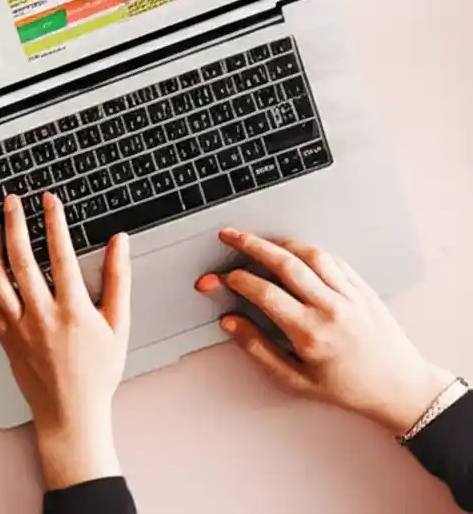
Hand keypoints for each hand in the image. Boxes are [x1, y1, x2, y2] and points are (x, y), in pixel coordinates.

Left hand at [0, 193, 131, 489]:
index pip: (60, 254)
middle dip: (15, 223)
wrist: (71, 413)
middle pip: (21, 259)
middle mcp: (42, 316)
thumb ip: (119, 279)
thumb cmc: (98, 372)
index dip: (53, 222)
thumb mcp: (119, 325)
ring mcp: (18, 327)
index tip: (48, 200)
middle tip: (12, 201)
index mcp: (73, 311)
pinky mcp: (3, 337)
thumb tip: (120, 243)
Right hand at [197, 228, 452, 435]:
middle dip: (250, 245)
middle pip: (284, 263)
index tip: (222, 277)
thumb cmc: (348, 388)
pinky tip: (295, 252)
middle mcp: (331, 309)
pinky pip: (334, 260)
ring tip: (260, 241)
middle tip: (230, 235)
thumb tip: (231, 324)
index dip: (236, 280)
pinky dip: (310, 251)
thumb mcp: (295, 380)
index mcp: (310, 333)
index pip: (264, 293)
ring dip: (280, 243)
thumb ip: (258, 349)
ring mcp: (350, 295)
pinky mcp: (364, 289)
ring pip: (310, 255)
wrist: (400, 388)